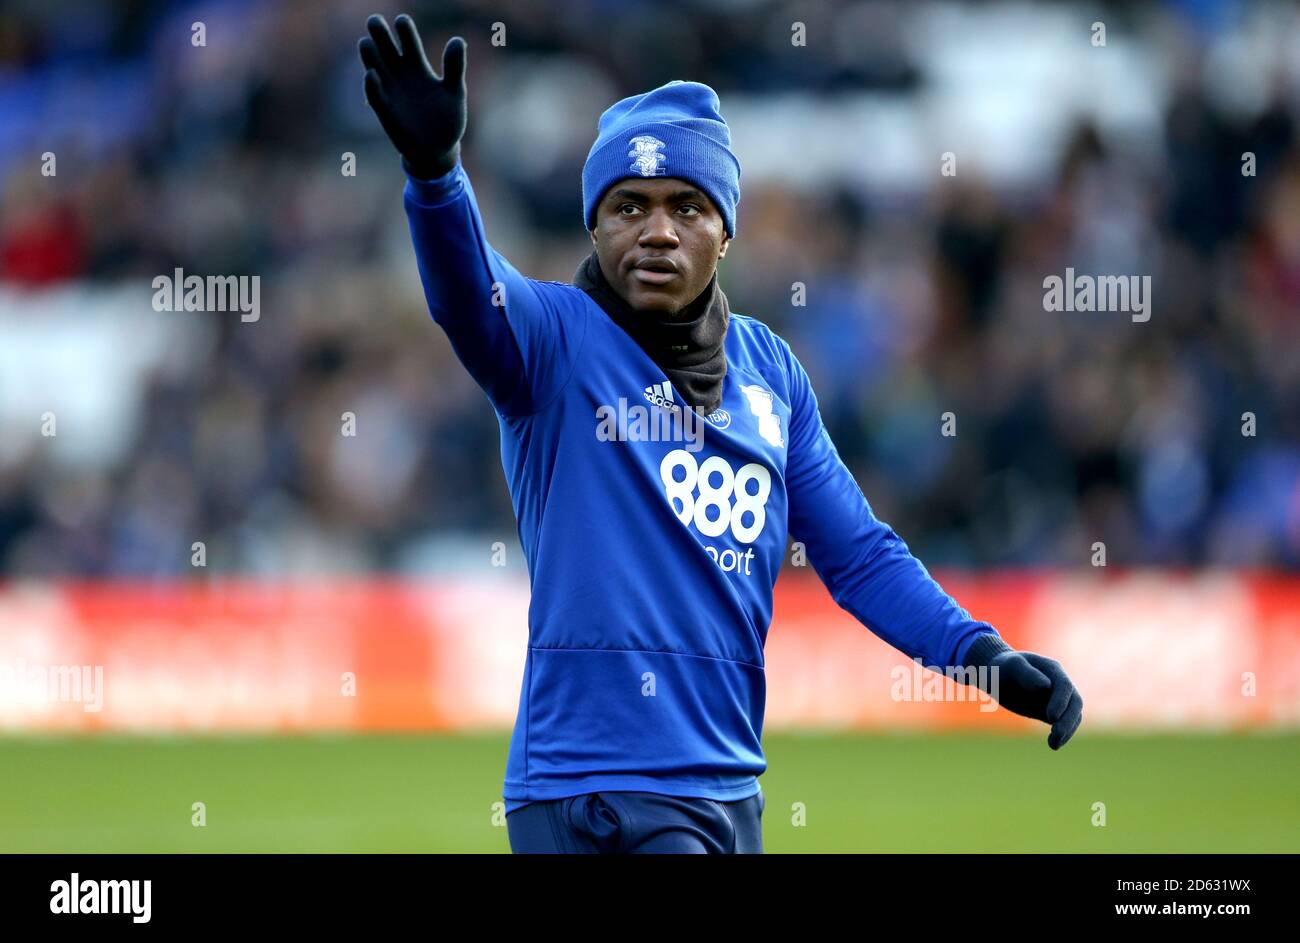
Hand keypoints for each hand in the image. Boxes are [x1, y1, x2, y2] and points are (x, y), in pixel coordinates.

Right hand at [359, 14, 466, 178]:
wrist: (438, 150)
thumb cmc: (447, 119)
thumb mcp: (455, 92)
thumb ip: (454, 67)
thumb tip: (458, 40)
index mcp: (419, 68)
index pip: (409, 43)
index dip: (404, 31)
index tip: (402, 21)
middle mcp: (401, 76)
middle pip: (387, 50)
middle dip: (380, 36)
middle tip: (374, 21)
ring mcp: (391, 93)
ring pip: (376, 69)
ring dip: (370, 57)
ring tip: (367, 43)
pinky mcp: (386, 113)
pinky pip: (376, 97)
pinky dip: (373, 87)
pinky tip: (372, 74)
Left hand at [964, 634, 1082, 749]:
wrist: (997, 675)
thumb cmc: (1003, 668)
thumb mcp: (1012, 667)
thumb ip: (1027, 674)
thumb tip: (1046, 686)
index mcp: (1053, 669)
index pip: (1064, 686)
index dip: (1060, 701)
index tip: (1050, 717)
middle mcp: (1060, 684)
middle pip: (1074, 702)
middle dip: (1068, 719)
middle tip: (1056, 733)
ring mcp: (1058, 698)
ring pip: (1072, 715)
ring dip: (1067, 730)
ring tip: (1053, 745)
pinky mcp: (1052, 712)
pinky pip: (1063, 724)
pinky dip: (1062, 735)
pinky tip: (1053, 744)